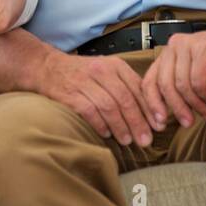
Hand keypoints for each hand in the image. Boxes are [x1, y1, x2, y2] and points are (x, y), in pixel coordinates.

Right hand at [35, 49, 158, 146]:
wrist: (47, 67)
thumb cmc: (82, 74)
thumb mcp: (107, 72)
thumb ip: (127, 88)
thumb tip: (150, 113)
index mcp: (115, 65)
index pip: (138, 88)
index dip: (150, 109)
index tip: (159, 126)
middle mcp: (102, 71)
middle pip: (125, 99)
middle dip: (138, 122)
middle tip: (145, 140)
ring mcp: (85, 81)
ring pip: (109, 106)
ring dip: (121, 126)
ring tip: (127, 140)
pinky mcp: (71, 93)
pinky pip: (90, 111)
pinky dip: (100, 125)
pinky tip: (106, 134)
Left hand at [141, 26, 205, 128]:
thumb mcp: (198, 77)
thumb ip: (181, 89)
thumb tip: (162, 117)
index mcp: (170, 53)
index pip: (150, 80)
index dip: (153, 105)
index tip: (160, 124)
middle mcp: (176, 45)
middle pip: (164, 84)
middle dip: (177, 109)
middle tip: (188, 123)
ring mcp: (191, 43)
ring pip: (182, 85)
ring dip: (197, 105)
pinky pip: (198, 81)